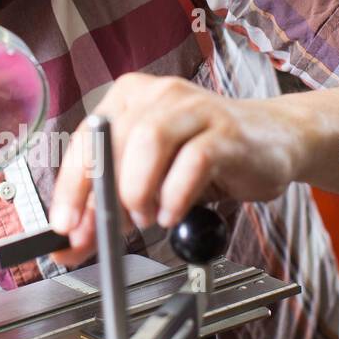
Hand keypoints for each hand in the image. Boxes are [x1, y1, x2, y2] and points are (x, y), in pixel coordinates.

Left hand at [48, 74, 300, 260]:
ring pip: (148, 142)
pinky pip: (193, 161)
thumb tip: (69, 243)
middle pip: (111, 141)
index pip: (85, 143)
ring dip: (138, 191)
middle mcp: (159, 95)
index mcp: (129, 98)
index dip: (70, 190)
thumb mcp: (149, 181)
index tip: (63, 229)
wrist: (275, 140)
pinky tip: (172, 214)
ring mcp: (194, 108)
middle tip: (109, 231)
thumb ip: (108, 209)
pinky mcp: (226, 131)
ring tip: (146, 217)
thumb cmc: (208, 157)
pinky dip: (175, 196)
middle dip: (102, 197)